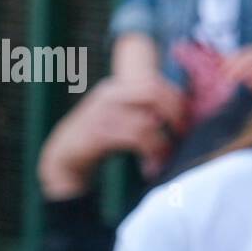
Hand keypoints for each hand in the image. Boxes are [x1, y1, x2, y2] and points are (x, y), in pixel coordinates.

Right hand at [38, 73, 188, 198]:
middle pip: (153, 92)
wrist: (63, 158)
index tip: (188, 120)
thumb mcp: (121, 120)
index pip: (154, 82)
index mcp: (117, 88)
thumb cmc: (100, 140)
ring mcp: (102, 113)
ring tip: (165, 159)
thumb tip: (182, 117)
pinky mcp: (97, 133)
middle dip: (175, 113)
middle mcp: (110, 95)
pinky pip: (134, 139)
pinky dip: (149, 154)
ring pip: (146, 121)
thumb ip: (144, 113)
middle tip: (183, 135)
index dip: (177, 99)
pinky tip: (151, 167)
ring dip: (163, 144)